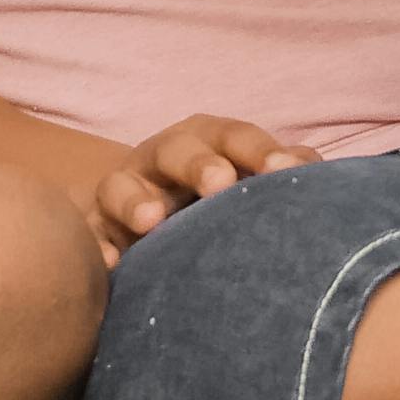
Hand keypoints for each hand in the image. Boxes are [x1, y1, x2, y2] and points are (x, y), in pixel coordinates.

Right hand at [88, 111, 309, 256]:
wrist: (143, 217)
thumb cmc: (212, 198)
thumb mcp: (247, 177)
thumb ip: (283, 172)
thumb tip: (312, 171)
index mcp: (205, 142)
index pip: (232, 136)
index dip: (259, 150)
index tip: (287, 171)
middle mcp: (159, 160)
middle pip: (175, 150)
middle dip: (198, 164)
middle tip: (221, 185)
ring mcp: (122, 192)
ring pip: (119, 187)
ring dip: (135, 201)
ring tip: (151, 221)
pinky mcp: (94, 229)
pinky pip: (88, 235)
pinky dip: (95, 247)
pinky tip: (109, 263)